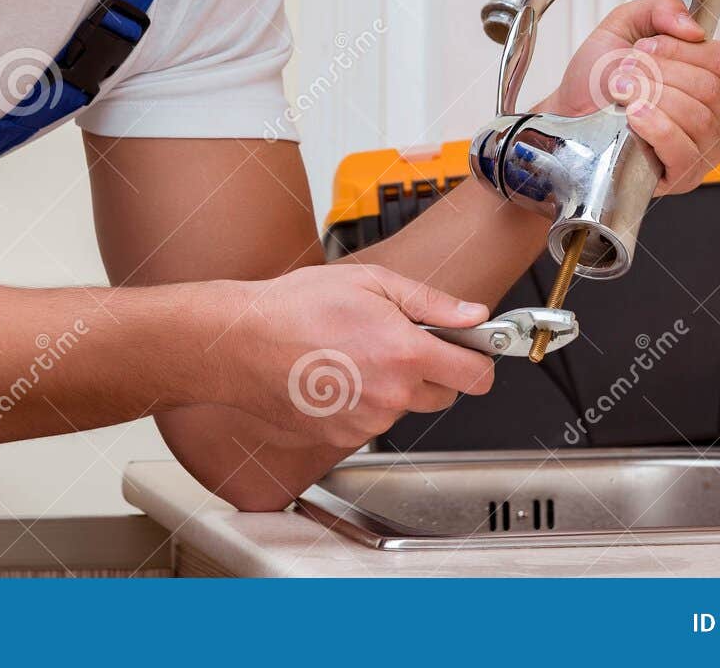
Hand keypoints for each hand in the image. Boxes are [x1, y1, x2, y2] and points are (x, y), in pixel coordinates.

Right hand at [209, 264, 495, 451]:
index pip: (476, 376)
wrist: (239, 343)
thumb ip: (430, 301)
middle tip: (397, 339)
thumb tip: (472, 315)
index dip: (480, 359)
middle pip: (444, 395)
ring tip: (353, 352)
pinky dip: (362, 400)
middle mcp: (391, 396)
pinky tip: (335, 373)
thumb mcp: (369, 282)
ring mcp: (366, 422)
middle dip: (432, 368)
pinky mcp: (342, 438)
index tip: (475, 349)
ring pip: (403, 406)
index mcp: (404, 354)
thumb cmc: (293, 307)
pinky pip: (371, 419)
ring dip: (392, 384)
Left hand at [540, 0, 719, 196]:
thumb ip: (660, 8)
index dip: (678, 50)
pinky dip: (658, 128)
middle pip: (708, 88)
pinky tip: (634, 117)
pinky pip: (687, 153)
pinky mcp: (683, 175)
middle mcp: (714, 114)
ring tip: (621, 94)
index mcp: (709, 78)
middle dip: (657, 74)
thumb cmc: (597, 79)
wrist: (567, 115)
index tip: (642, 49)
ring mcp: (702, 148)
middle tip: (624, 74)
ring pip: (698, 118)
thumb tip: (692, 26)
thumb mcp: (623, 27)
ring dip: (651, 98)